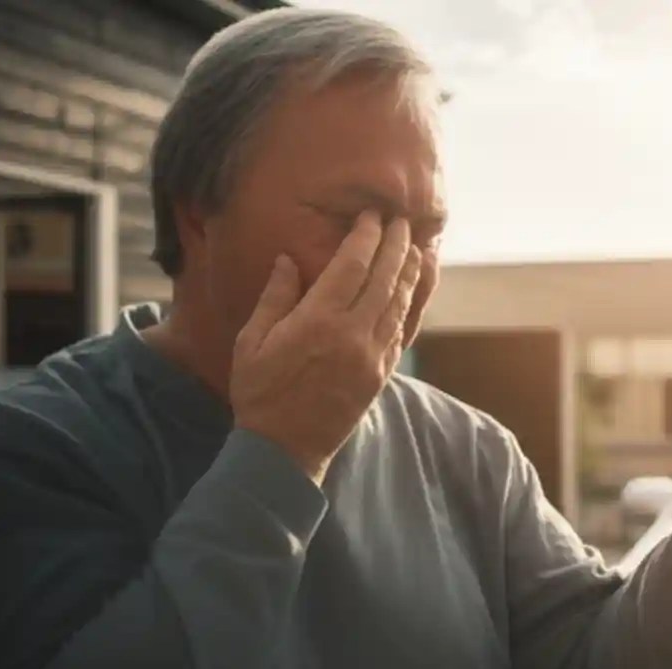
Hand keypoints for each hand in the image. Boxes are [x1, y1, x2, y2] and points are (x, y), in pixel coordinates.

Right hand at [230, 211, 421, 482]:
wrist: (284, 449)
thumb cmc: (260, 393)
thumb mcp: (252, 342)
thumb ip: (275, 298)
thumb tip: (289, 260)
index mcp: (318, 321)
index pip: (351, 266)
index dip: (366, 237)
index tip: (373, 216)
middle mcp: (352, 335)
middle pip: (384, 279)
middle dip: (396, 246)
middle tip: (403, 221)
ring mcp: (372, 356)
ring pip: (400, 303)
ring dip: (412, 272)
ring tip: (419, 246)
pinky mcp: (382, 374)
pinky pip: (404, 330)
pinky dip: (415, 304)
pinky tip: (418, 288)